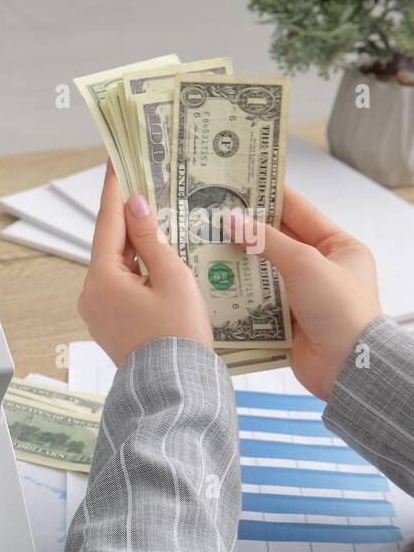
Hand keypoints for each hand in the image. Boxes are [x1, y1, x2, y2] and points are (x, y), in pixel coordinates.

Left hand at [78, 166, 212, 364]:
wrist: (174, 385)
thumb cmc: (178, 332)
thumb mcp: (171, 276)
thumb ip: (151, 238)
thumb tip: (135, 205)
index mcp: (102, 279)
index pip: (107, 223)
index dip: (114, 190)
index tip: (115, 162)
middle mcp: (91, 293)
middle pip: (111, 245)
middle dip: (130, 218)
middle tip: (145, 185)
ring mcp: (97, 311)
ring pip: (116, 266)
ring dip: (136, 245)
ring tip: (159, 218)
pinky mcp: (108, 324)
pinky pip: (121, 286)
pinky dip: (137, 270)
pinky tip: (157, 260)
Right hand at [229, 189, 381, 399]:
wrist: (346, 366)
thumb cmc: (340, 309)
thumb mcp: (305, 264)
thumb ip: (267, 241)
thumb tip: (234, 220)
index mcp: (338, 247)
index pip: (299, 212)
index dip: (269, 197)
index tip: (239, 185)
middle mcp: (321, 268)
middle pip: (277, 242)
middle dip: (246, 232)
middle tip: (212, 217)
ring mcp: (302, 295)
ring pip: (263, 272)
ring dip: (238, 263)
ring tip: (205, 247)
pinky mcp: (285, 320)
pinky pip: (257, 300)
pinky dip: (238, 293)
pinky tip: (213, 284)